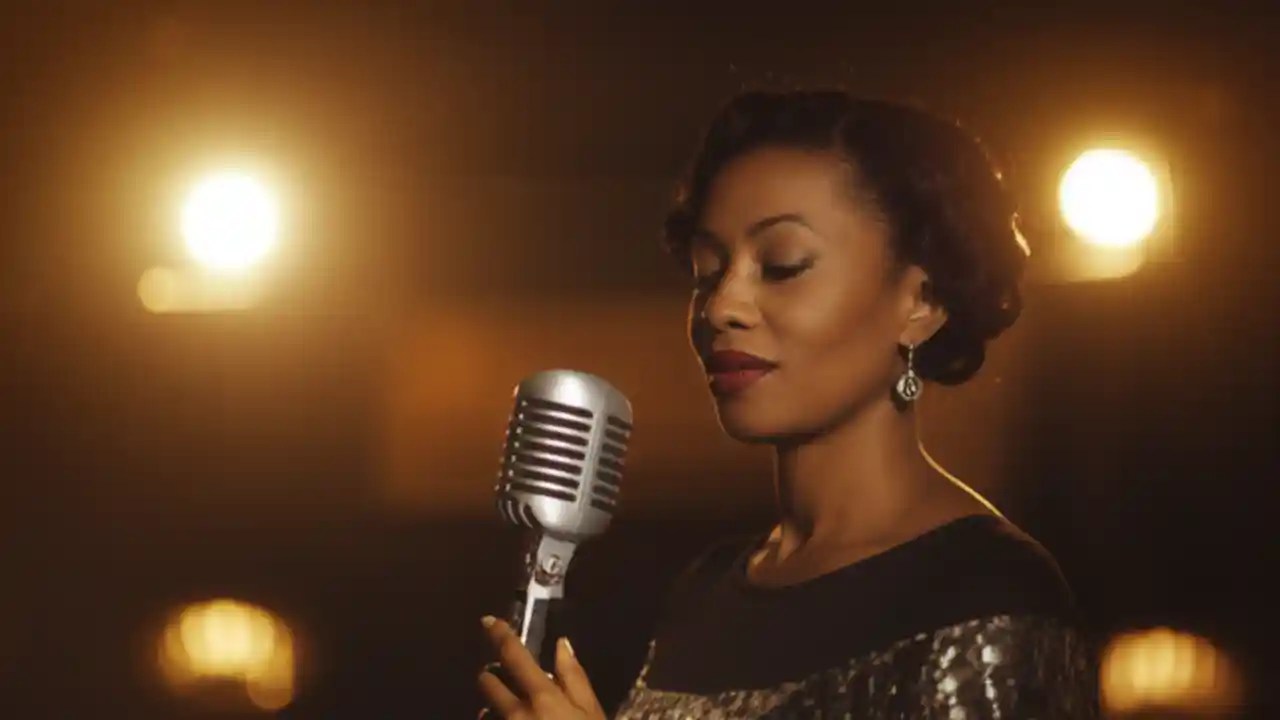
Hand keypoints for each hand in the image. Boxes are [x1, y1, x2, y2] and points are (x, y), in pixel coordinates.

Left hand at [477, 616, 606, 719]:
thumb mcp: (591, 711)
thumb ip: (574, 677)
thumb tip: (561, 644)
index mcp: (542, 696)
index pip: (514, 656)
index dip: (499, 635)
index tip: (487, 621)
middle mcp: (515, 713)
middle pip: (487, 683)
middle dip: (490, 676)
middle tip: (500, 679)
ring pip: (485, 709)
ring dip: (493, 706)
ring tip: (512, 712)